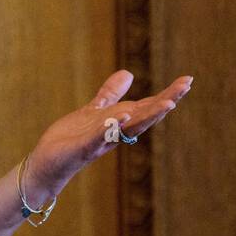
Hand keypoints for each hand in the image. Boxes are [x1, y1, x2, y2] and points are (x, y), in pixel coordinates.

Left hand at [22, 70, 193, 203]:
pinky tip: (122, 115)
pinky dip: (111, 128)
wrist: (47, 162)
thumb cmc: (72, 138)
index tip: (187, 80)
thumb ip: (110, 94)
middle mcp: (115, 133)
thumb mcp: (94, 111)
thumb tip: (128, 73)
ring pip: (128, 128)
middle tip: (186, 86)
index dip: (167, 95)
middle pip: (145, 116)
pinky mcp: (83, 148)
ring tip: (168, 104)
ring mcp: (100, 141)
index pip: (147, 106)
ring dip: (147, 116)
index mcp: (119, 122)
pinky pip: (99, 137)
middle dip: (166, 101)